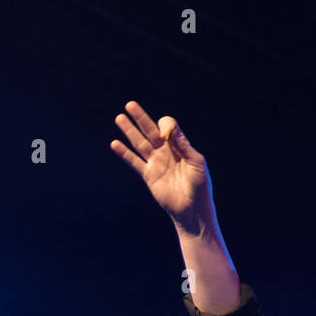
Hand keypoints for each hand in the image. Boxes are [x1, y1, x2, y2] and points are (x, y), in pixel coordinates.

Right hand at [111, 100, 214, 235]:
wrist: (193, 211)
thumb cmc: (200, 187)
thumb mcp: (196, 163)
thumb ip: (183, 145)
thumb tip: (169, 128)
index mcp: (180, 147)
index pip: (168, 128)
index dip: (165, 125)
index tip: (164, 132)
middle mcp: (166, 153)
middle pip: (150, 131)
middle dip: (140, 118)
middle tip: (130, 104)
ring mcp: (156, 164)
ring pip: (140, 143)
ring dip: (130, 131)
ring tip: (119, 118)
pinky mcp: (149, 176)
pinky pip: (134, 162)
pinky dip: (124, 153)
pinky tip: (115, 144)